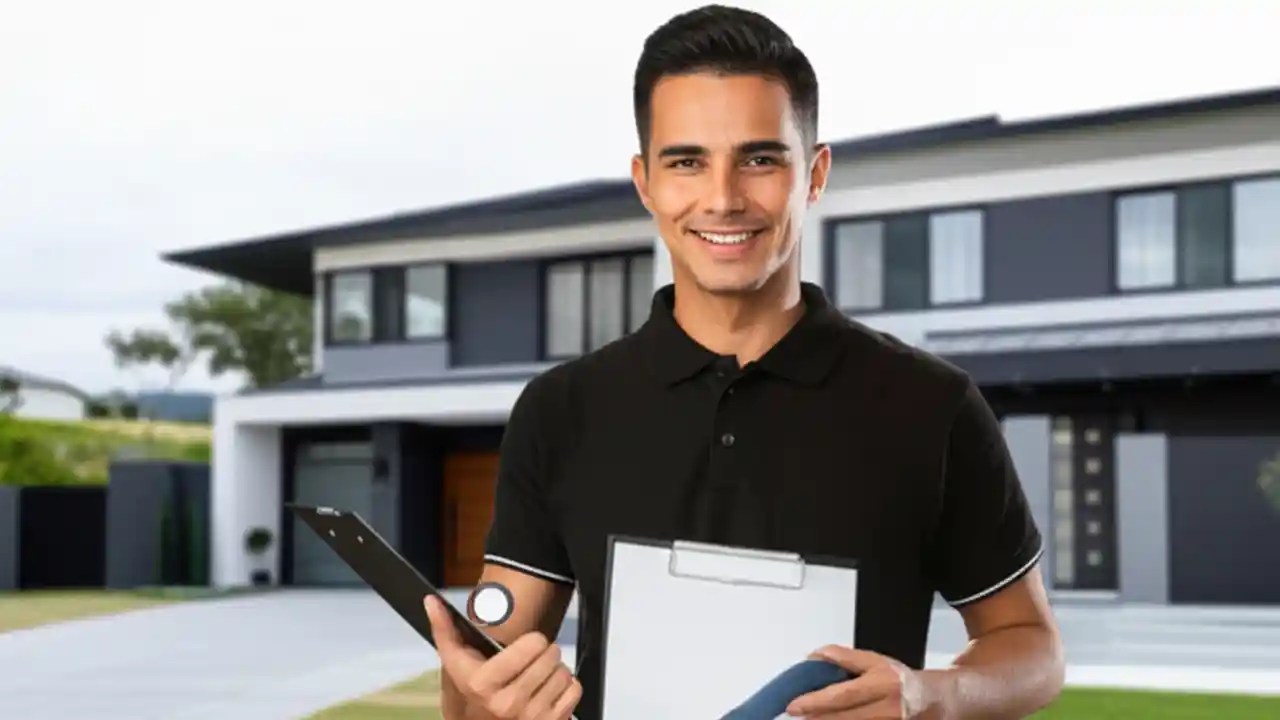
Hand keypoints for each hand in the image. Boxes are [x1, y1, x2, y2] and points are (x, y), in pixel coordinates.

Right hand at [424, 595, 580, 718]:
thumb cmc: (471, 692)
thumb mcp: (455, 662)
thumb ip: (444, 629)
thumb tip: (431, 600)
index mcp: (484, 683)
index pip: (533, 644)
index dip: (532, 641)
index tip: (525, 646)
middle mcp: (507, 704)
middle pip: (551, 656)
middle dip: (545, 655)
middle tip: (532, 662)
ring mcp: (530, 718)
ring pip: (564, 673)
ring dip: (555, 671)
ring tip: (538, 677)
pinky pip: (575, 691)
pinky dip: (567, 688)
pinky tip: (549, 691)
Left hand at [785, 646, 940, 718]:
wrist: (940, 701)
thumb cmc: (902, 680)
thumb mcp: (876, 662)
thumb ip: (846, 658)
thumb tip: (815, 655)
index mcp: (881, 684)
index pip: (843, 695)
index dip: (816, 701)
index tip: (793, 705)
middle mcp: (887, 708)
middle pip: (845, 718)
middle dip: (817, 719)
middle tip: (794, 717)